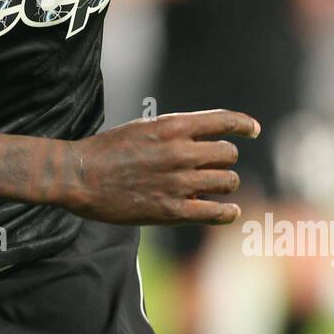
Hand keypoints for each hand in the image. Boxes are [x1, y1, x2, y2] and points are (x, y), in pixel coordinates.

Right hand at [63, 110, 260, 225]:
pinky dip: (228, 212)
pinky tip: (229, 211)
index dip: (244, 124)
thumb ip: (176, 131)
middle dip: (223, 160)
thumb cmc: (109, 150)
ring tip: (213, 188)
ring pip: (227, 181)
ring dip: (223, 185)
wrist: (80, 176)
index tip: (253, 130)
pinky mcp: (172, 211)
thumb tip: (207, 139)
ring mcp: (178, 182)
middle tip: (212, 166)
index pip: (223, 121)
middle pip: (228, 154)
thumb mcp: (144, 128)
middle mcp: (179, 152)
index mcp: (172, 126)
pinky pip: (217, 212)